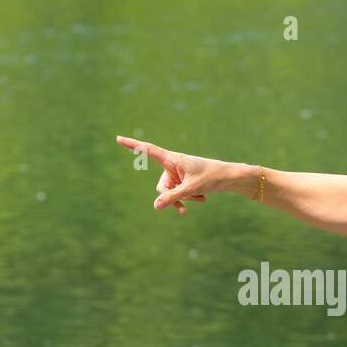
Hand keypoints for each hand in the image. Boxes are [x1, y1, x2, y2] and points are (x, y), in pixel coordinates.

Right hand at [114, 135, 249, 214]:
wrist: (228, 178)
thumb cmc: (210, 177)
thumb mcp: (190, 189)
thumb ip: (172, 198)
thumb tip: (155, 206)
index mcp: (172, 158)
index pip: (147, 150)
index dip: (132, 145)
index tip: (117, 138)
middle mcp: (172, 165)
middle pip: (161, 186)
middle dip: (172, 197)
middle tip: (184, 208)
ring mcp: (178, 174)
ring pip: (171, 193)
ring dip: (184, 199)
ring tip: (201, 199)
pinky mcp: (184, 181)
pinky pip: (179, 194)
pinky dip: (189, 198)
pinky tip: (203, 199)